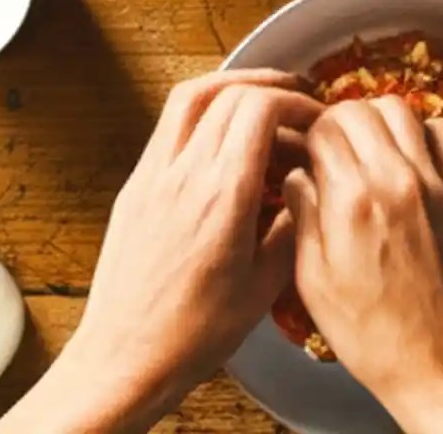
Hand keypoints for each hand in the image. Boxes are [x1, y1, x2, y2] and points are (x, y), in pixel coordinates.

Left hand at [0, 70, 322, 433]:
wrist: (126, 356)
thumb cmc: (194, 333)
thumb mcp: (264, 286)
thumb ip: (292, 229)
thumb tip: (308, 192)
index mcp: (221, 197)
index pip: (259, 110)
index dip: (295, 103)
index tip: (316, 120)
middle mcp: (182, 175)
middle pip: (226, 94)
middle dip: (270, 88)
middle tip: (298, 101)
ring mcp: (152, 176)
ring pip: (189, 98)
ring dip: (230, 86)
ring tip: (261, 96)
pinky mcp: (135, 186)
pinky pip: (168, 126)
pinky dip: (202, 112)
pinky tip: (223, 133)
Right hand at [286, 96, 442, 433]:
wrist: (438, 363)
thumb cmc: (369, 333)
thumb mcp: (313, 282)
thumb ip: (303, 217)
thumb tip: (296, 176)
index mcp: (351, 201)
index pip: (323, 129)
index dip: (306, 136)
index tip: (304, 152)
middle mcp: (395, 180)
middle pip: (360, 110)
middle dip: (337, 121)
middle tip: (331, 147)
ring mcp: (435, 184)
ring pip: (402, 110)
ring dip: (377, 119)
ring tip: (367, 146)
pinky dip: (422, 131)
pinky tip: (408, 155)